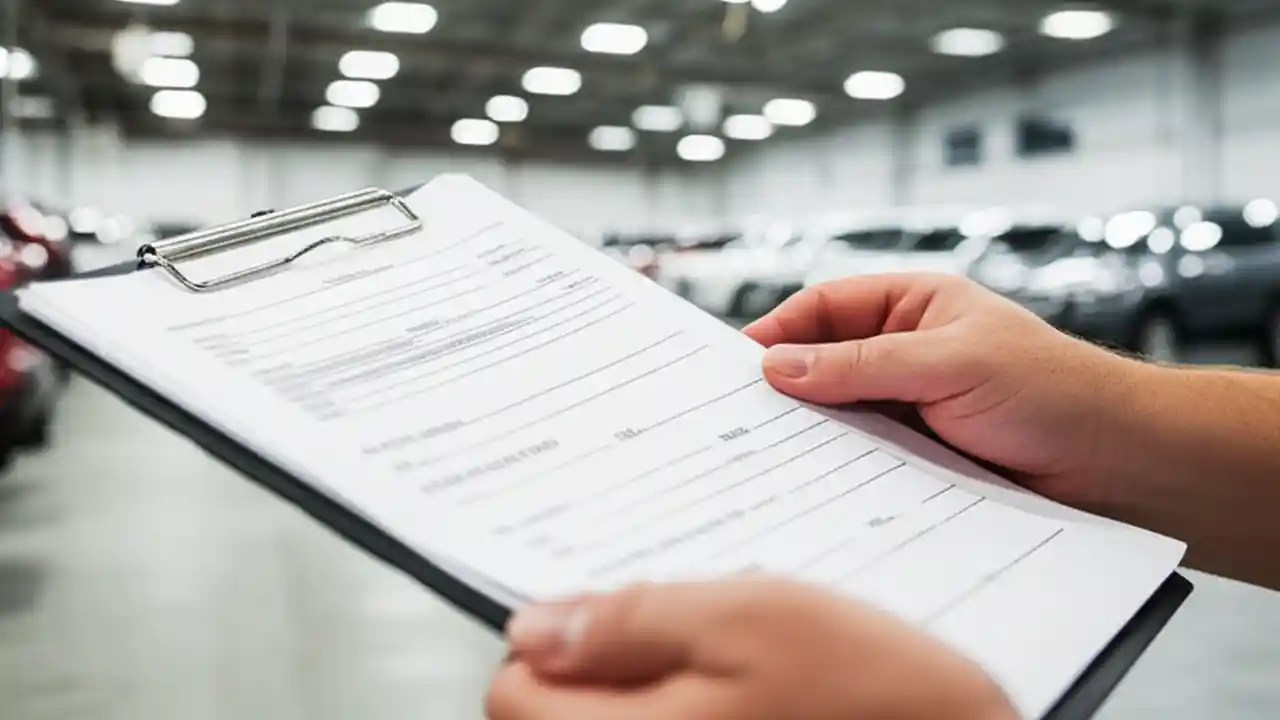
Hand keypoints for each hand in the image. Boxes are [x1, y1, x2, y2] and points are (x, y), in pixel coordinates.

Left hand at [488, 580, 1016, 719]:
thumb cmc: (867, 694)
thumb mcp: (748, 616)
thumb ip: (630, 621)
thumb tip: (536, 626)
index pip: (513, 695)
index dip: (546, 643)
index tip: (594, 618)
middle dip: (587, 671)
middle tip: (663, 638)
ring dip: (633, 693)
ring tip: (707, 667)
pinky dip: (673, 712)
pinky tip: (729, 698)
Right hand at [744, 274, 1140, 508]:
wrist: (1117, 464)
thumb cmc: (1051, 390)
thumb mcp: (950, 362)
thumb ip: (862, 364)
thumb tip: (779, 366)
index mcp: (915, 306)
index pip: (826, 307)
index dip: (780, 330)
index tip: (738, 363)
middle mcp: (906, 352)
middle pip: (824, 360)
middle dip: (786, 383)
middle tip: (738, 413)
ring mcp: (910, 405)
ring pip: (839, 412)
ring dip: (810, 429)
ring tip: (768, 449)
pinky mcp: (918, 455)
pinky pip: (863, 455)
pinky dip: (838, 464)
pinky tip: (816, 478)